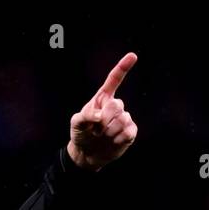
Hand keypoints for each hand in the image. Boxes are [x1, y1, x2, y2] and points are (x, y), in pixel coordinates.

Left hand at [68, 52, 138, 170]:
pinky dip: (118, 139)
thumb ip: (85, 116)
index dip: (123, 67)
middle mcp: (115, 106)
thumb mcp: (76, 123)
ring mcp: (124, 118)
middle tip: (96, 130)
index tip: (132, 56)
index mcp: (103, 98)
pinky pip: (128, 132)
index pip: (114, 79)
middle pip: (117, 105)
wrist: (86, 153)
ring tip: (102, 136)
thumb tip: (100, 116)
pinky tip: (112, 142)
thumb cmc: (81, 134)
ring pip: (123, 120)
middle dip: (105, 119)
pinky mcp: (130, 132)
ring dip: (109, 132)